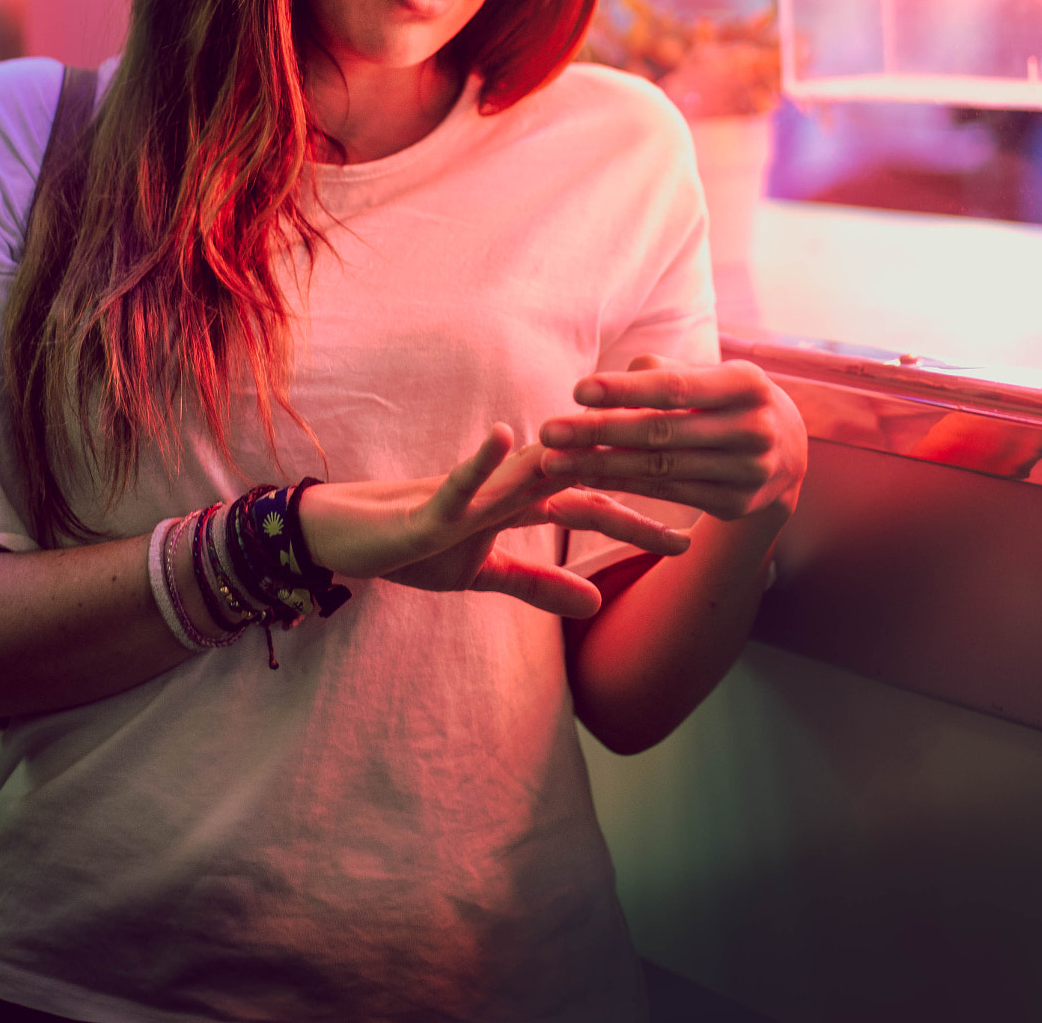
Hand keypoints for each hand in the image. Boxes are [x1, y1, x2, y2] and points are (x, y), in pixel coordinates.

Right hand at [298, 425, 690, 618]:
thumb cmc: (414, 546)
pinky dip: (483, 459)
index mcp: (521, 502)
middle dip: (636, 496)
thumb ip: (538, 585)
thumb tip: (596, 605)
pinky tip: (509, 436)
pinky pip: (461, 480)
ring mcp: (472, 492)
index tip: (692, 540)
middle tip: (691, 503)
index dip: (641, 522)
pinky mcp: (432, 504)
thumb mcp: (485, 574)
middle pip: (581, 483)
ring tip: (629, 448)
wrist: (349, 536)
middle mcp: (506, 487)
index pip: (593, 505)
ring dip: (579, 460)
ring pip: (533, 473)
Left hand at [538, 355, 807, 522]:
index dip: (625, 390)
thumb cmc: (727, 398)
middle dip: (600, 432)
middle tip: (549, 433)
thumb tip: (606, 389)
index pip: (675, 387)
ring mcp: (748, 472)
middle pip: (662, 432)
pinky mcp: (736, 505)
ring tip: (555, 461)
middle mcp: (754, 429)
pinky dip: (625, 485)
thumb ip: (659, 372)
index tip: (577, 391)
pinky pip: (668, 493)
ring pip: (660, 469)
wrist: (789, 450)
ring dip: (602, 466)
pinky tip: (589, 478)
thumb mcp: (709, 374)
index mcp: (747, 384)